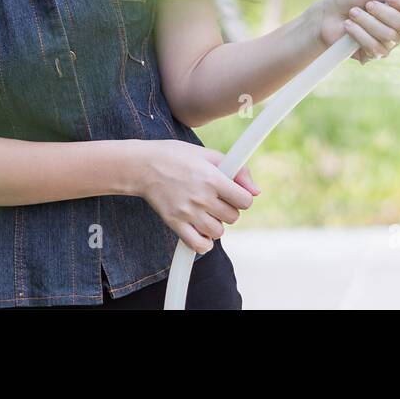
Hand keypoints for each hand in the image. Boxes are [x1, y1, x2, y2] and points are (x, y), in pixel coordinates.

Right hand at [134, 140, 259, 253]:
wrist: (143, 166)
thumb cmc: (177, 156)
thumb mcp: (208, 154)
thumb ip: (237, 170)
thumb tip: (257, 192)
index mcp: (212, 178)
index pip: (245, 200)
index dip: (243, 198)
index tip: (234, 193)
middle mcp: (202, 197)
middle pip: (233, 217)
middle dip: (228, 209)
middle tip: (216, 200)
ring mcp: (188, 212)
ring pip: (218, 232)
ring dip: (216, 225)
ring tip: (206, 212)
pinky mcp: (175, 223)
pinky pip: (198, 246)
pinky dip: (204, 243)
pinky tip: (201, 231)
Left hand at [311, 0, 399, 63]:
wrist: (329, 12)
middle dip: (382, 12)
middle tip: (367, 4)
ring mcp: (390, 42)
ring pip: (389, 36)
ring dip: (367, 21)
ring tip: (353, 13)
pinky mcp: (376, 53)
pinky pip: (375, 47)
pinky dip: (359, 33)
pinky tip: (349, 26)